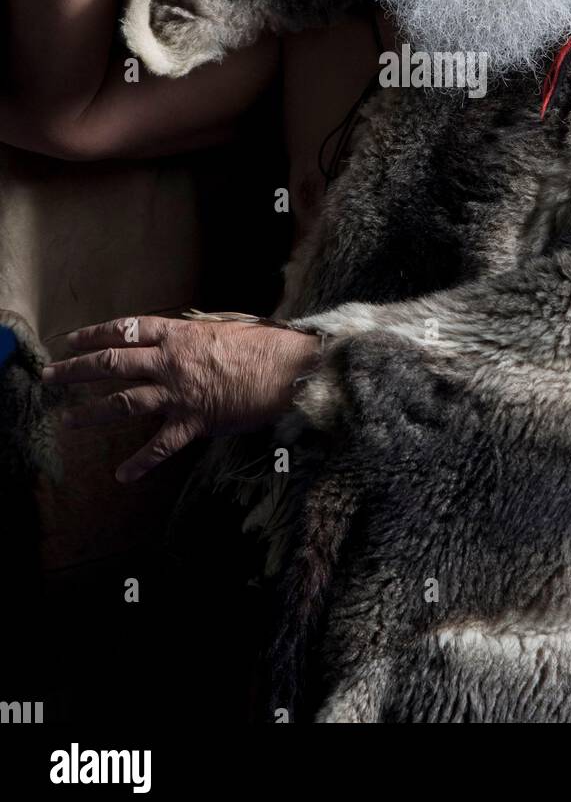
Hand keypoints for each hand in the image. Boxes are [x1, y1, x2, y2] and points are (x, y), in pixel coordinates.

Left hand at [40, 315, 320, 482]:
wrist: (288, 369)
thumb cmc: (263, 344)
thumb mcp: (223, 326)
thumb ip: (193, 333)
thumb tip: (175, 335)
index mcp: (178, 334)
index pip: (126, 330)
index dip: (94, 334)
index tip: (72, 340)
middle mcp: (171, 362)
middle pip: (112, 364)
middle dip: (76, 370)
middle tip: (51, 376)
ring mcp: (180, 393)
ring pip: (124, 403)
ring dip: (92, 414)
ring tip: (68, 420)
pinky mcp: (194, 422)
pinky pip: (160, 447)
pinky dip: (140, 463)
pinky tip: (122, 474)